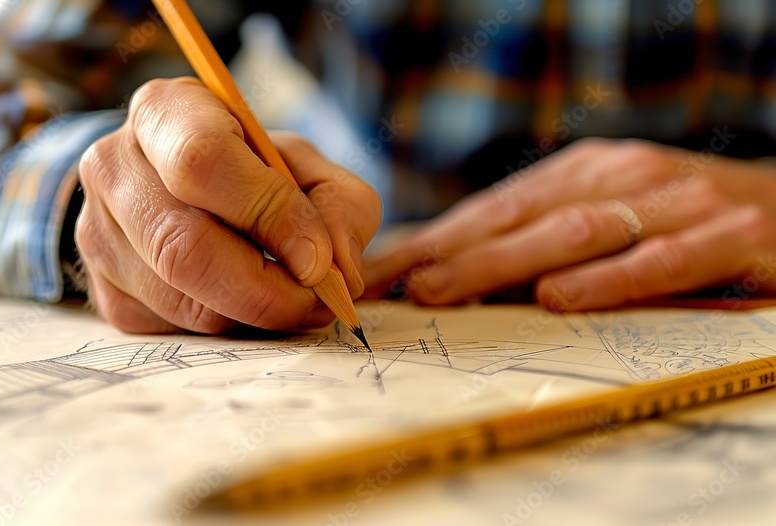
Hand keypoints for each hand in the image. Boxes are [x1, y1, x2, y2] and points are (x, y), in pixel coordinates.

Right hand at [76, 77, 380, 332]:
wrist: (185, 194)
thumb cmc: (252, 173)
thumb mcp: (306, 167)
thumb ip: (340, 206)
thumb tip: (334, 269)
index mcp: (163, 112)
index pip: (202, 161)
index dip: (268, 215)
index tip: (318, 258)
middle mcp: (113, 167)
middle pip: (183, 247)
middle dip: (265, 289)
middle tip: (314, 298)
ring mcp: (97, 233)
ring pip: (183, 301)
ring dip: (252, 313)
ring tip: (285, 294)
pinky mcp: (105, 292)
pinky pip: (174, 331)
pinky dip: (226, 326)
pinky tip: (240, 299)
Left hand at [365, 137, 775, 309]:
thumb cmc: (684, 219)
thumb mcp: (610, 214)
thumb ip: (544, 240)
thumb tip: (453, 277)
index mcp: (585, 172)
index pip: (495, 208)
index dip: (435, 239)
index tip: (383, 271)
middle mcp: (623, 178)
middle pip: (523, 218)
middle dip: (454, 252)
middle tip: (401, 284)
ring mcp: (676, 203)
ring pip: (577, 232)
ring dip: (505, 262)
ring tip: (450, 288)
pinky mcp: (728, 238)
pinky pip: (661, 261)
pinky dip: (608, 280)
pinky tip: (560, 299)